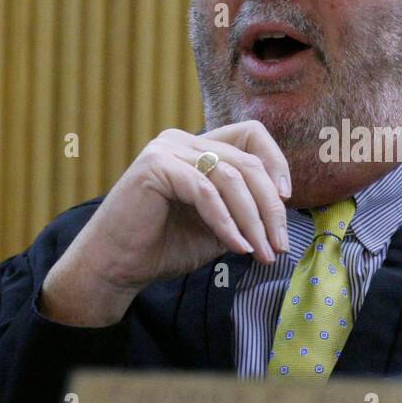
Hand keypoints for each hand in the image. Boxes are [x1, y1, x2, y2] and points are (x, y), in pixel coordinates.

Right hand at [40, 120, 291, 325]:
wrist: (115, 267)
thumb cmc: (164, 247)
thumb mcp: (218, 225)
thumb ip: (244, 208)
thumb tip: (282, 207)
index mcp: (197, 146)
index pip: (251, 135)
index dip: (276, 163)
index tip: (286, 200)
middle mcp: (183, 140)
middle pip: (248, 161)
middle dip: (270, 208)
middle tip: (279, 245)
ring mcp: (167, 150)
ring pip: (231, 178)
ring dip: (253, 221)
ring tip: (261, 253)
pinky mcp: (156, 167)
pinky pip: (206, 193)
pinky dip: (226, 223)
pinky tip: (236, 247)